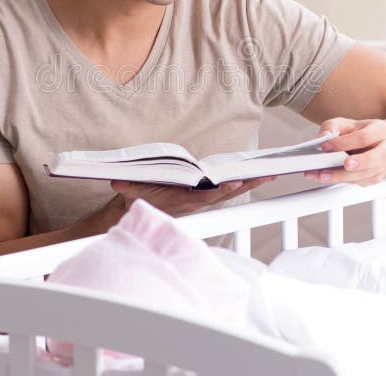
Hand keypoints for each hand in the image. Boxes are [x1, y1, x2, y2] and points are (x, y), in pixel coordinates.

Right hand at [110, 176, 275, 216]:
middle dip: (246, 185)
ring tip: (269, 174)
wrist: (142, 211)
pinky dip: (241, 182)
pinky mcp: (204, 194)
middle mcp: (197, 201)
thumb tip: (116, 182)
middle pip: (227, 194)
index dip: (220, 191)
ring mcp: (203, 198)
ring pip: (230, 192)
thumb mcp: (131, 194)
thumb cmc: (140, 200)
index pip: (206, 197)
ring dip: (249, 183)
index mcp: (184, 201)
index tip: (234, 182)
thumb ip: (127, 188)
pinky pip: (226, 188)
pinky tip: (254, 175)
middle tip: (267, 175)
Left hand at [304, 117, 385, 185]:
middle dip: (358, 163)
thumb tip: (323, 136)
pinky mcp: (376, 178)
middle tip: (344, 164)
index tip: (326, 146)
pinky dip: (343, 181)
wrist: (375, 143)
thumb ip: (332, 126)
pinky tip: (328, 177)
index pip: (364, 137)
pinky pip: (360, 182)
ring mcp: (383, 166)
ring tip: (323, 174)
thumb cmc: (360, 132)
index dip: (345, 142)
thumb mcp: (345, 123)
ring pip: (366, 174)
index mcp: (380, 131)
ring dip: (343, 176)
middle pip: (374, 158)